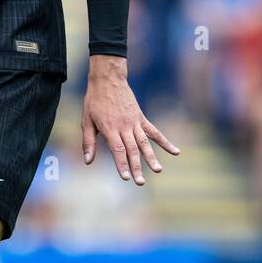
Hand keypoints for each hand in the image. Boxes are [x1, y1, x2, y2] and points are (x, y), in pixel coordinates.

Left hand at [81, 56, 178, 184]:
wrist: (108, 80)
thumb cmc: (94, 101)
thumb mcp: (86, 121)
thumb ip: (88, 142)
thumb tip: (87, 161)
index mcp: (109, 128)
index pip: (117, 150)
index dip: (122, 164)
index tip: (125, 177)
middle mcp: (124, 127)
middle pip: (132, 150)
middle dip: (136, 167)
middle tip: (140, 182)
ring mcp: (135, 122)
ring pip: (144, 143)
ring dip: (151, 157)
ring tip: (158, 170)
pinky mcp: (141, 118)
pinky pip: (154, 131)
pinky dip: (164, 142)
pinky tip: (175, 152)